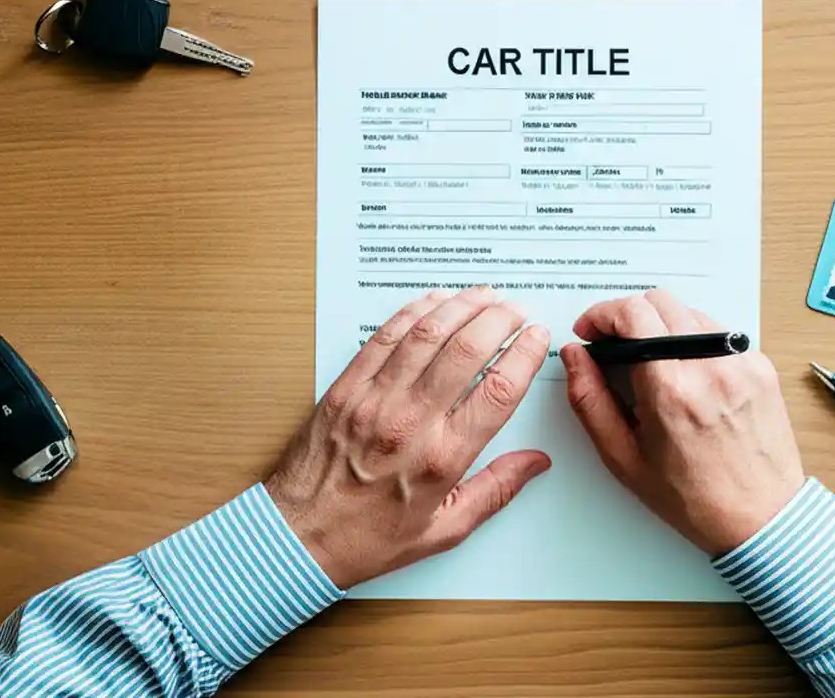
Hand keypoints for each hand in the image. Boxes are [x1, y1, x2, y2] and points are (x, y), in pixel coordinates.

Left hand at [265, 287, 551, 588]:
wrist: (296, 538)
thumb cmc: (368, 539)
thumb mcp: (444, 530)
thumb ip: (495, 491)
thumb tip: (536, 463)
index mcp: (442, 459)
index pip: (498, 391)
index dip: (525, 355)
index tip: (537, 339)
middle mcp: (410, 422)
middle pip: (467, 350)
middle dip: (501, 319)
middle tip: (518, 309)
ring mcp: (374, 400)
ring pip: (427, 334)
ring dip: (462, 306)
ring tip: (485, 295)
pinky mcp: (346, 388)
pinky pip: (385, 337)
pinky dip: (414, 312)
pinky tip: (435, 302)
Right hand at [559, 290, 804, 555]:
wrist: (760, 518)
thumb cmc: (695, 499)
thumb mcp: (624, 457)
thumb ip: (590, 401)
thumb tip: (575, 358)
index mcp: (671, 389)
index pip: (632, 314)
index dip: (601, 314)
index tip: (591, 330)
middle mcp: (710, 366)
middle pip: (659, 302)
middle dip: (628, 316)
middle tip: (615, 344)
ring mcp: (741, 363)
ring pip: (689, 312)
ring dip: (661, 325)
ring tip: (651, 362)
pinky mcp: (760, 367)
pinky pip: (718, 333)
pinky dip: (694, 341)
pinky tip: (686, 373)